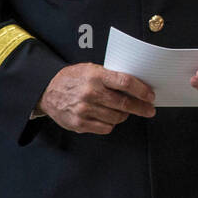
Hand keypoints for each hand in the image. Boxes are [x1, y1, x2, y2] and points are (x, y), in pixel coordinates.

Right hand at [39, 64, 155, 134]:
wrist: (47, 91)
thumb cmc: (74, 79)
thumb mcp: (91, 69)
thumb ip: (111, 77)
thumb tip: (137, 86)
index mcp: (95, 76)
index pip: (125, 83)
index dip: (142, 90)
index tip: (150, 96)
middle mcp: (90, 93)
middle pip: (124, 103)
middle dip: (141, 108)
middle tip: (149, 110)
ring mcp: (84, 110)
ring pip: (117, 117)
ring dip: (125, 115)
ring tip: (124, 111)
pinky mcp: (79, 123)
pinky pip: (106, 128)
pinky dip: (112, 124)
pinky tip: (109, 117)